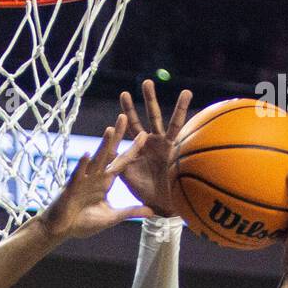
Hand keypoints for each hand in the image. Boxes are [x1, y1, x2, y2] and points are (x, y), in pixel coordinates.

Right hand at [38, 114, 151, 241]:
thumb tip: (152, 211)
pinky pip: (78, 175)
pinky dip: (82, 165)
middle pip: (109, 153)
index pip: (122, 162)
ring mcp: (83, 180)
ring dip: (102, 145)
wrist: (61, 229)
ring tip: (110, 129)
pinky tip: (88, 154)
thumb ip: (130, 212)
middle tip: (124, 116)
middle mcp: (96, 177)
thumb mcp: (112, 217)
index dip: (133, 149)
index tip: (145, 135)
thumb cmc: (84, 222)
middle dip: (117, 136)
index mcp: (106, 181)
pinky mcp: (71, 188)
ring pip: (95, 160)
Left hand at [118, 79, 193, 216]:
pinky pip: (176, 126)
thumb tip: (102, 153)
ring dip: (152, 100)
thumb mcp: (126, 177)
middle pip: (139, 120)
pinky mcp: (172, 145)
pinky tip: (185, 93)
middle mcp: (148, 144)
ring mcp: (160, 143)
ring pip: (156, 118)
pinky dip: (181, 110)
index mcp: (135, 150)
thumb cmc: (146, 194)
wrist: (164, 205)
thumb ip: (115, 164)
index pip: (126, 132)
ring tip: (149, 82)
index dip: (121, 121)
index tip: (118, 103)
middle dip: (135, 105)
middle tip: (135, 86)